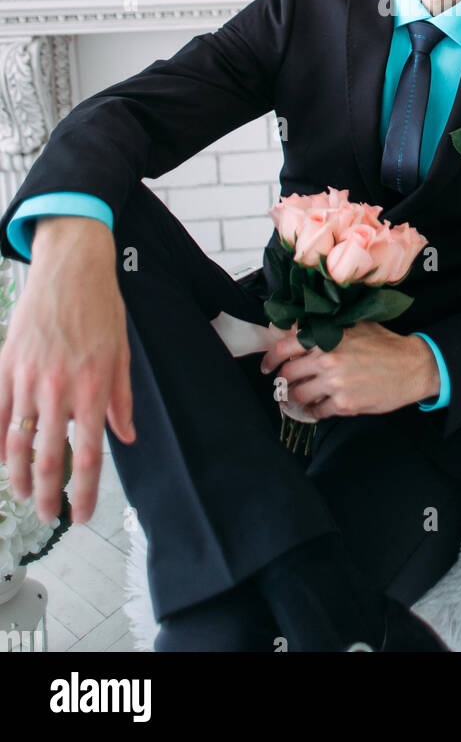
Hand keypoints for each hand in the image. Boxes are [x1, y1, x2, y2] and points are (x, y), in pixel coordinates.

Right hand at [0, 216, 134, 524]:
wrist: (71, 267)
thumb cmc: (100, 307)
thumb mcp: (122, 352)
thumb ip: (122, 399)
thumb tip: (126, 436)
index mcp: (94, 388)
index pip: (89, 455)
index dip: (85, 492)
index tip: (82, 514)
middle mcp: (59, 389)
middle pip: (49, 459)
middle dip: (48, 496)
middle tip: (49, 514)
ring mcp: (28, 378)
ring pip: (17, 444)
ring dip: (18, 477)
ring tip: (24, 494)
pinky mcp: (6, 365)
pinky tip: (1, 459)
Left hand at [261, 321, 437, 416]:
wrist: (411, 366)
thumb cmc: (385, 344)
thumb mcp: (354, 325)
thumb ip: (327, 327)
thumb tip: (299, 330)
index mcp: (327, 337)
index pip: (285, 347)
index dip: (270, 359)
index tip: (268, 366)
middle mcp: (327, 359)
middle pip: (288, 374)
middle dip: (283, 382)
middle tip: (285, 385)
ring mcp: (335, 383)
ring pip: (299, 395)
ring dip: (296, 399)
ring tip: (301, 398)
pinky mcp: (345, 404)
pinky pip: (318, 412)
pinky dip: (315, 411)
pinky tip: (320, 407)